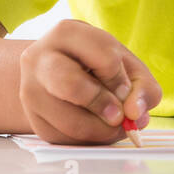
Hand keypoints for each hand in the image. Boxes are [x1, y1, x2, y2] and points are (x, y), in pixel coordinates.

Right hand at [19, 19, 161, 144]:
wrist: (56, 71)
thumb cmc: (96, 64)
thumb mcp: (125, 65)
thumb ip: (143, 87)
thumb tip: (136, 113)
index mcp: (66, 33)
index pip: (104, 59)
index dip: (121, 81)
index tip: (125, 90)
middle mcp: (39, 59)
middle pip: (71, 86)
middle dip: (103, 105)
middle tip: (119, 116)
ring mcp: (30, 91)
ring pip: (69, 122)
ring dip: (101, 130)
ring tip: (112, 124)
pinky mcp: (33, 120)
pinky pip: (64, 140)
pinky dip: (88, 140)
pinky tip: (96, 128)